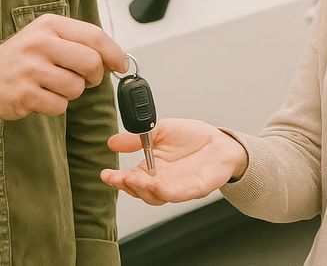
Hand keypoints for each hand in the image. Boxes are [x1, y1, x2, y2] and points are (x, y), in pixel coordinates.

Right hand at [0, 14, 127, 120]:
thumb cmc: (20, 58)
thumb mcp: (46, 36)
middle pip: (91, 63)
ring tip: (53, 85)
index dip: (114, 52)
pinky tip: (41, 96)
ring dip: (71, 92)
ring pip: (76, 88)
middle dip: (95, 76)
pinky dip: (55, 105)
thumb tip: (115, 59)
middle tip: (86, 79)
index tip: (120, 64)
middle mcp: (40, 43)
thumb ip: (79, 43)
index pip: (94, 36)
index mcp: (49, 25)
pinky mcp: (24, 94)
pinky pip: (59, 105)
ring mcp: (30, 69)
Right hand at [100, 118, 248, 205]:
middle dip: (128, 186)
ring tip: (133, 179)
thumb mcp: (161, 130)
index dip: (117, 179)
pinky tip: (157, 185)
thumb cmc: (192, 137)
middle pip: (141, 192)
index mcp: (152, 169)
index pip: (131, 178)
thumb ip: (138, 137)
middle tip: (118, 178)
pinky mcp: (196, 189)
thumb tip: (112, 142)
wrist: (221, 141)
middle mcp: (163, 181)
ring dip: (144, 190)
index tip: (105, 174)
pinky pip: (180, 194)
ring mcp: (178, 187)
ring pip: (157, 197)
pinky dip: (167, 191)